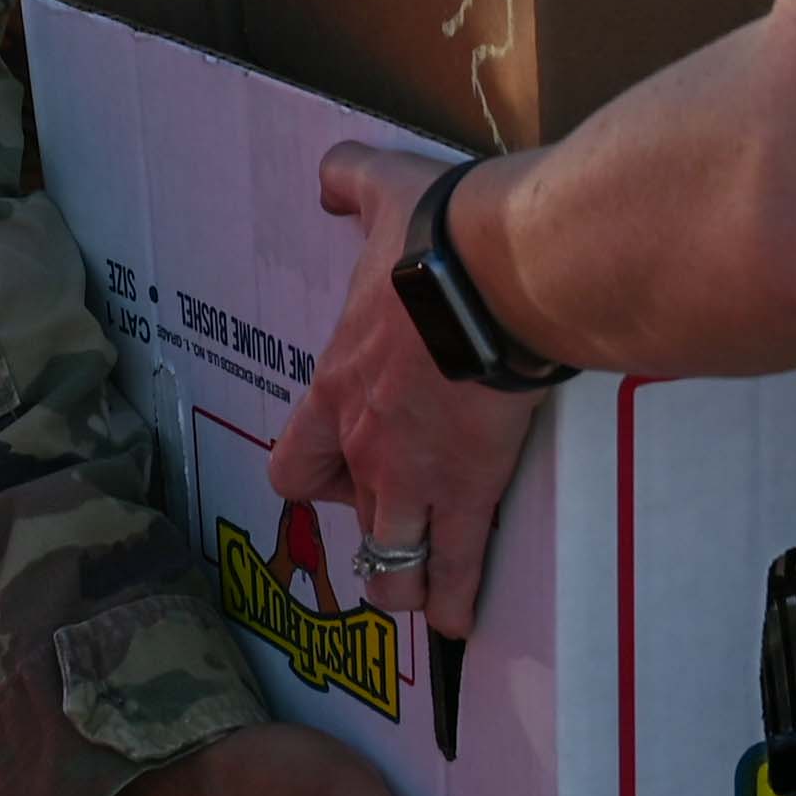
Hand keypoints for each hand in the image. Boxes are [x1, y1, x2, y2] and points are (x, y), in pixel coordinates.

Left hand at [267, 142, 544, 642]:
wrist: (499, 271)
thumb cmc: (439, 235)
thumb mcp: (381, 189)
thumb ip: (349, 180)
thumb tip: (331, 172)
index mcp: (337, 385)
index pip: (296, 460)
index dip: (318, 473)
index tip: (344, 470)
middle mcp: (366, 444)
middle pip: (346, 518)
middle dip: (368, 531)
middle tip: (395, 524)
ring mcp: (416, 476)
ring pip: (393, 562)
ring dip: (406, 582)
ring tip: (424, 599)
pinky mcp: (472, 490)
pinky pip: (457, 567)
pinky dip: (458, 600)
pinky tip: (461, 624)